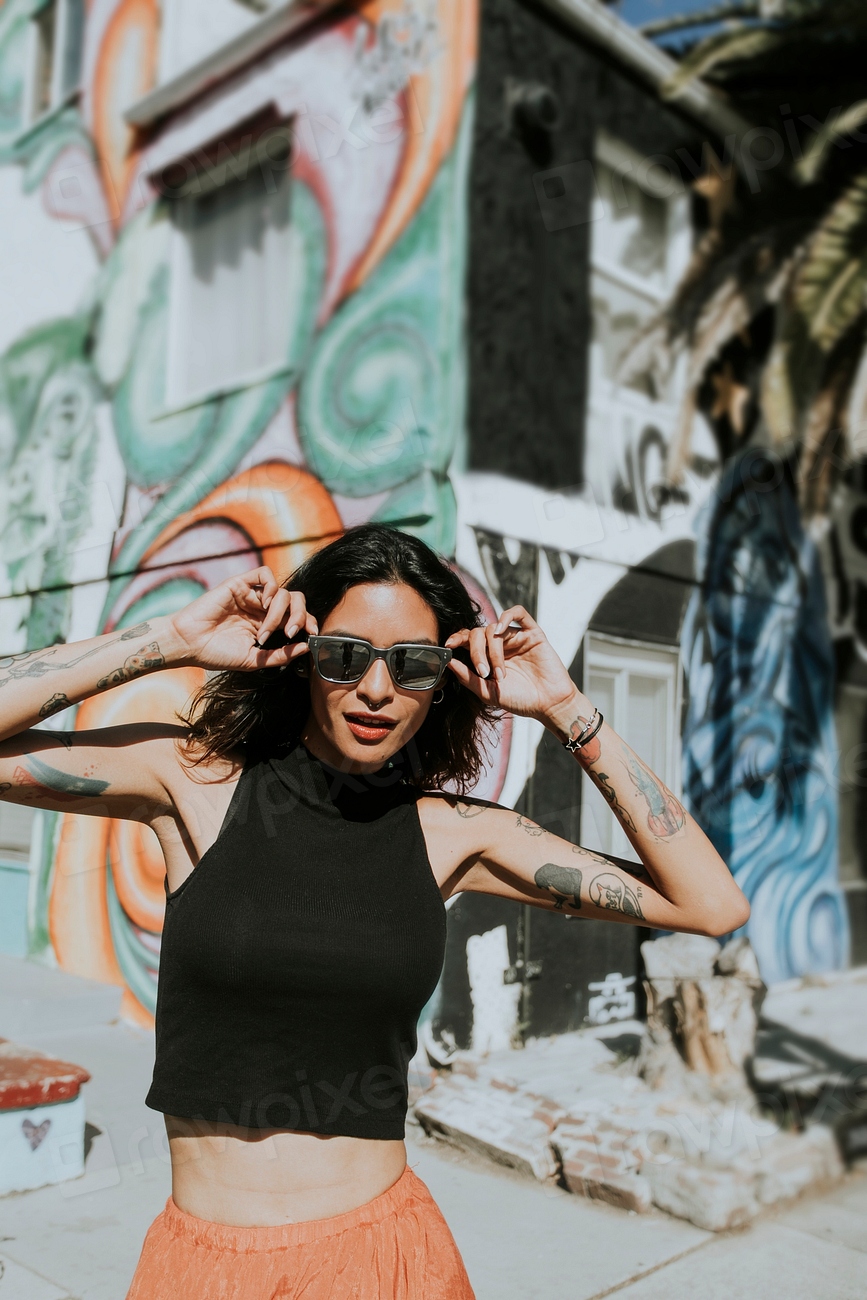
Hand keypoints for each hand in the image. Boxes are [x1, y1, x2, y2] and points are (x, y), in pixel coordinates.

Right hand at [168, 567, 317, 671]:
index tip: (312, 634)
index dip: (308, 622)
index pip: (296, 616)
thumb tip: (306, 646)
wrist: (189, 644)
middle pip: (295, 600)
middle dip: (300, 616)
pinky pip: (264, 574)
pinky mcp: (239, 584)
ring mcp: (251, 595)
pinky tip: (265, 604)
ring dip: (279, 612)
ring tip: (265, 630)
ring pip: (282, 591)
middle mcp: (261, 608)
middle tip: (290, 632)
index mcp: (266, 624)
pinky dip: (272, 587)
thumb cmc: (216, 654)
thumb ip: (280, 655)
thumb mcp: (254, 660)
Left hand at [445, 606, 579, 726]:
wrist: (548, 705)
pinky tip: (500, 629)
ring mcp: (516, 637)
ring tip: (499, 673)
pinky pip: (519, 613)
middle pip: (478, 632)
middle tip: (483, 671)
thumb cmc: (520, 700)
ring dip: (493, 650)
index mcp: (487, 656)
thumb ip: (468, 678)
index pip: (468, 639)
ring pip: (494, 628)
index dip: (457, 638)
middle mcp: (500, 644)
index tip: (448, 645)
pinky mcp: (533, 633)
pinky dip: (507, 616)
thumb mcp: (488, 693)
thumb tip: (448, 662)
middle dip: (476, 652)